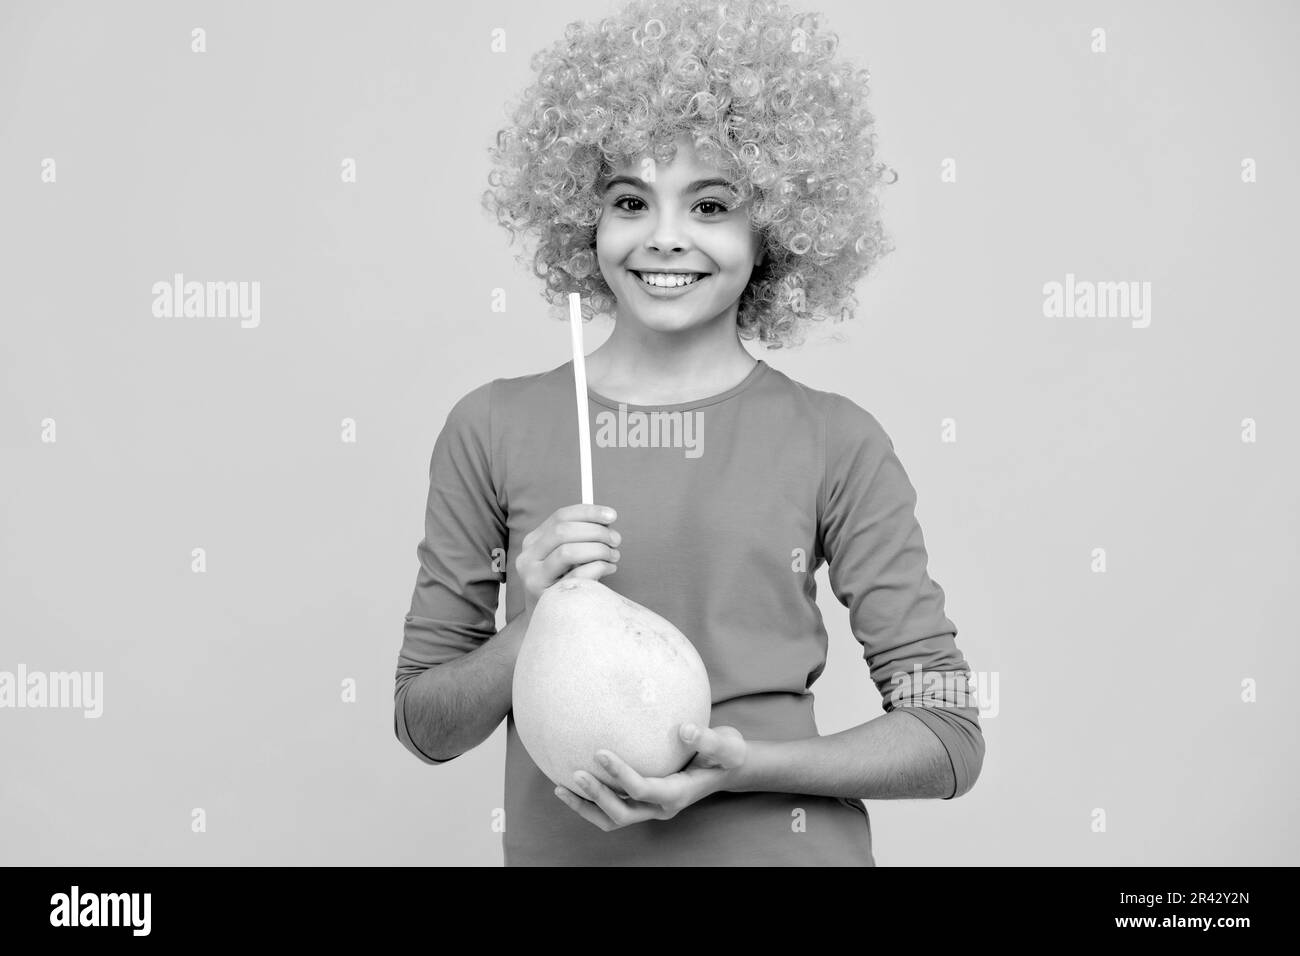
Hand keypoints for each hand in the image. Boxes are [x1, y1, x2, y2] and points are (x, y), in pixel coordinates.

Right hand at [515, 503, 620, 616]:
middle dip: (596, 532)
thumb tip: (607, 519)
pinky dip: (599, 568)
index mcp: (533, 541)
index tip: (612, 515)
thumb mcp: (567, 557)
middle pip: (564, 531)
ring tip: (613, 556)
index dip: (588, 512)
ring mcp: (533, 577)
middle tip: (616, 540)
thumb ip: (580, 537)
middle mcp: (527, 557)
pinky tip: (609, 569)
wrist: (548, 620)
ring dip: (598, 550)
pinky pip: (577, 576)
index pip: (560, 516)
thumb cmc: (563, 583)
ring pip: (568, 551)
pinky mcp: (545, 596)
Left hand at [554, 724, 747, 830]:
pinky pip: (613, 808)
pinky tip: (572, 782)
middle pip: (622, 812)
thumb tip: (685, 729)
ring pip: (613, 818)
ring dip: (587, 806)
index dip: (620, 774)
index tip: (599, 752)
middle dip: (597, 797)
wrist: (729, 768)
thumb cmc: (727, 754)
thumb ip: (708, 739)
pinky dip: (591, 801)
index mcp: (677, 794)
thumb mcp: (726, 745)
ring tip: (560, 788)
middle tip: (575, 773)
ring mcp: (651, 808)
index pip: (643, 789)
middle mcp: (662, 807)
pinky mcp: (644, 802)